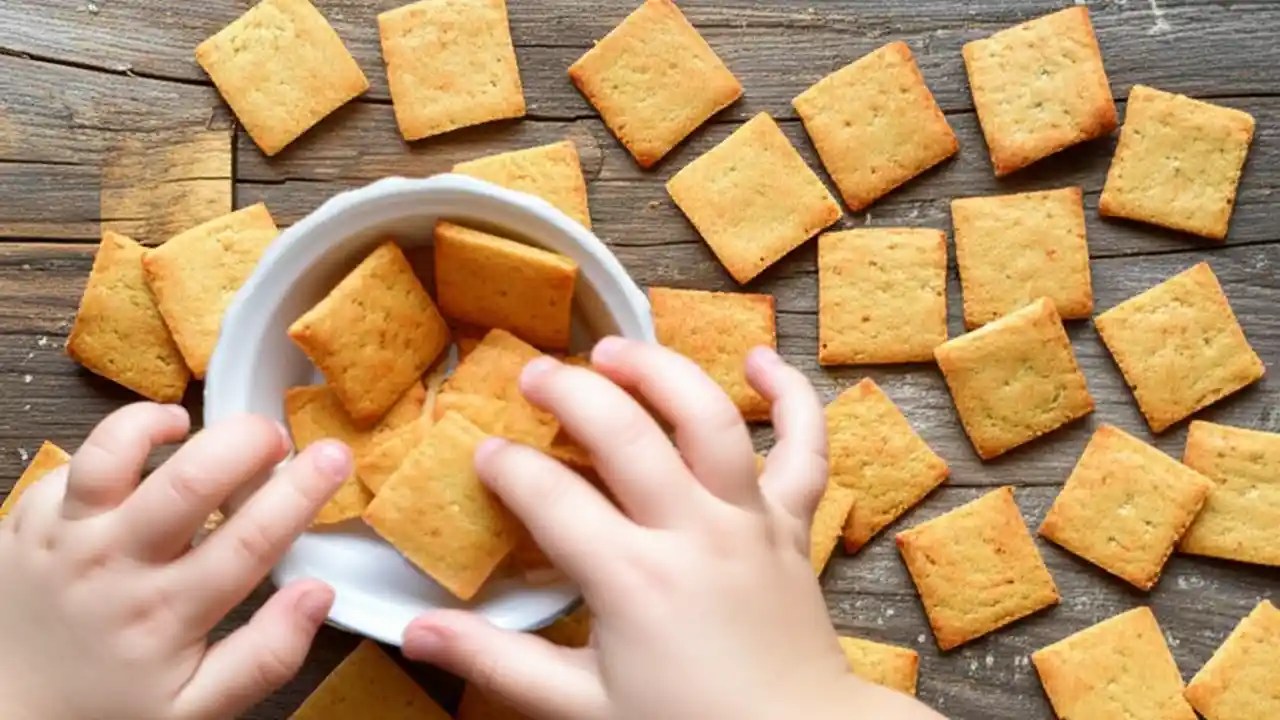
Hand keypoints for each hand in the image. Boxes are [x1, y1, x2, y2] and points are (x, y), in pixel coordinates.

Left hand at [0, 404, 351, 719]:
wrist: (4, 717)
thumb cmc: (107, 711)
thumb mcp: (195, 711)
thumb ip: (265, 657)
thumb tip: (318, 595)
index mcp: (168, 614)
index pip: (253, 538)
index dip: (302, 491)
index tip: (335, 457)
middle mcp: (117, 566)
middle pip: (192, 480)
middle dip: (248, 440)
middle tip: (276, 437)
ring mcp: (66, 538)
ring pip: (115, 452)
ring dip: (159, 424)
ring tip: (190, 426)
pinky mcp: (28, 521)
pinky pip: (72, 463)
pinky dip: (111, 448)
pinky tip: (139, 460)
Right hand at [403, 339, 941, 719]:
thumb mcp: (583, 706)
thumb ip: (497, 661)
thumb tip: (415, 633)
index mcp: (633, 580)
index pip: (551, 497)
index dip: (507, 465)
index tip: (484, 453)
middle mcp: (693, 533)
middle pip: (626, 433)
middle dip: (571, 391)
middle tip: (535, 375)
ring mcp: (749, 519)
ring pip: (710, 419)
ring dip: (661, 372)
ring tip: (616, 350)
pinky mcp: (791, 522)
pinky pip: (805, 446)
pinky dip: (791, 396)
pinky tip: (761, 360)